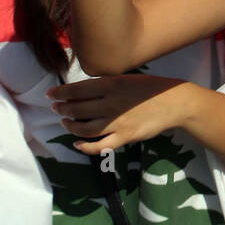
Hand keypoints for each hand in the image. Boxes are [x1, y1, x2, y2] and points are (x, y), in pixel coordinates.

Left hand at [47, 74, 190, 153]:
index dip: (61, 93)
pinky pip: (100, 146)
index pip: (79, 89)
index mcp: (112, 84)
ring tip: (64, 122)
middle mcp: (111, 103)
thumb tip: (83, 90)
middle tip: (56, 108)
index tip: (50, 94)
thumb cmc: (150, 87)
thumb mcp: (127, 78)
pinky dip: (85, 147)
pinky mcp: (124, 137)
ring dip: (70, 126)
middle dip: (63, 109)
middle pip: (78, 109)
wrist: (174, 103)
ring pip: (85, 128)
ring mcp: (117, 122)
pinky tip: (77, 144)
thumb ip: (106, 84)